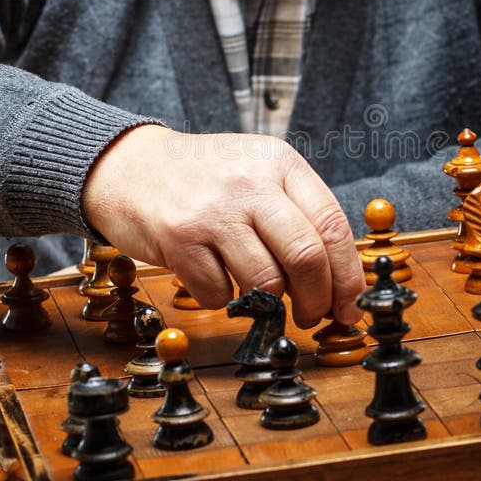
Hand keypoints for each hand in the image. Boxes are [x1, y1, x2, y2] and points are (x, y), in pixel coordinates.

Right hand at [81, 126, 364, 327]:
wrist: (129, 166)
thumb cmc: (204, 179)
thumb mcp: (257, 173)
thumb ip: (296, 214)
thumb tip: (337, 283)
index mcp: (280, 162)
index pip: (332, 225)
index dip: (348, 276)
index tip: (351, 306)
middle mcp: (250, 181)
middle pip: (307, 256)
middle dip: (318, 300)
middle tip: (312, 317)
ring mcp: (214, 209)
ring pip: (266, 282)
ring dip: (271, 307)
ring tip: (262, 301)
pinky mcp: (179, 236)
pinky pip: (219, 293)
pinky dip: (222, 299)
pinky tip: (213, 277)